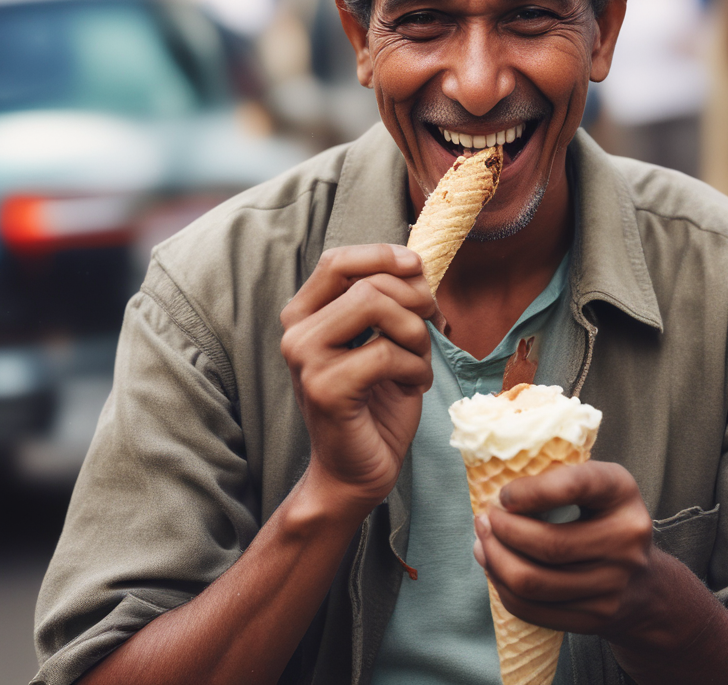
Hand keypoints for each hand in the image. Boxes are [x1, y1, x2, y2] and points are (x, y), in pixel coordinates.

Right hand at [280, 244, 435, 514]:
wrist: (358, 470)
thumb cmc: (376, 402)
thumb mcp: (385, 339)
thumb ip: (390, 301)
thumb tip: (416, 264)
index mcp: (306, 316)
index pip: (337, 261)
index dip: (381, 256)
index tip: (416, 268)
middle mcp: (297, 333)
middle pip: (368, 284)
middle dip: (415, 301)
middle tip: (431, 328)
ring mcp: (306, 360)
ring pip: (376, 307)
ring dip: (416, 334)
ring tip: (418, 362)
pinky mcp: (325, 389)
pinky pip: (386, 353)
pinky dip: (416, 368)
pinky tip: (414, 387)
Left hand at [472, 461, 657, 640]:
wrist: (644, 583)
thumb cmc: (604, 520)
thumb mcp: (596, 486)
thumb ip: (558, 481)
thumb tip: (498, 498)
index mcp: (622, 492)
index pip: (574, 485)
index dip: (531, 491)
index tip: (504, 494)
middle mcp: (625, 539)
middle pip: (548, 544)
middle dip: (503, 531)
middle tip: (484, 519)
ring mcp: (613, 585)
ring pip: (533, 582)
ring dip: (495, 561)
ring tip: (483, 542)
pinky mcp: (595, 618)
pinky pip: (532, 610)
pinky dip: (503, 588)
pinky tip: (495, 568)